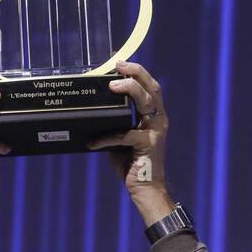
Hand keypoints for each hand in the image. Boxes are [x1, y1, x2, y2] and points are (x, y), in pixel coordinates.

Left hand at [86, 60, 167, 197]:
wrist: (146, 190)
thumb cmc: (133, 165)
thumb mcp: (121, 141)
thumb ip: (115, 126)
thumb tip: (93, 114)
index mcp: (154, 117)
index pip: (149, 87)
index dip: (137, 72)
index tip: (120, 61)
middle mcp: (158, 121)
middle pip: (152, 88)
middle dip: (136, 73)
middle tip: (118, 65)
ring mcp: (155, 132)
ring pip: (146, 102)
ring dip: (130, 90)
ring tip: (112, 85)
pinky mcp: (148, 145)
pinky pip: (125, 135)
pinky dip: (107, 137)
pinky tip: (92, 143)